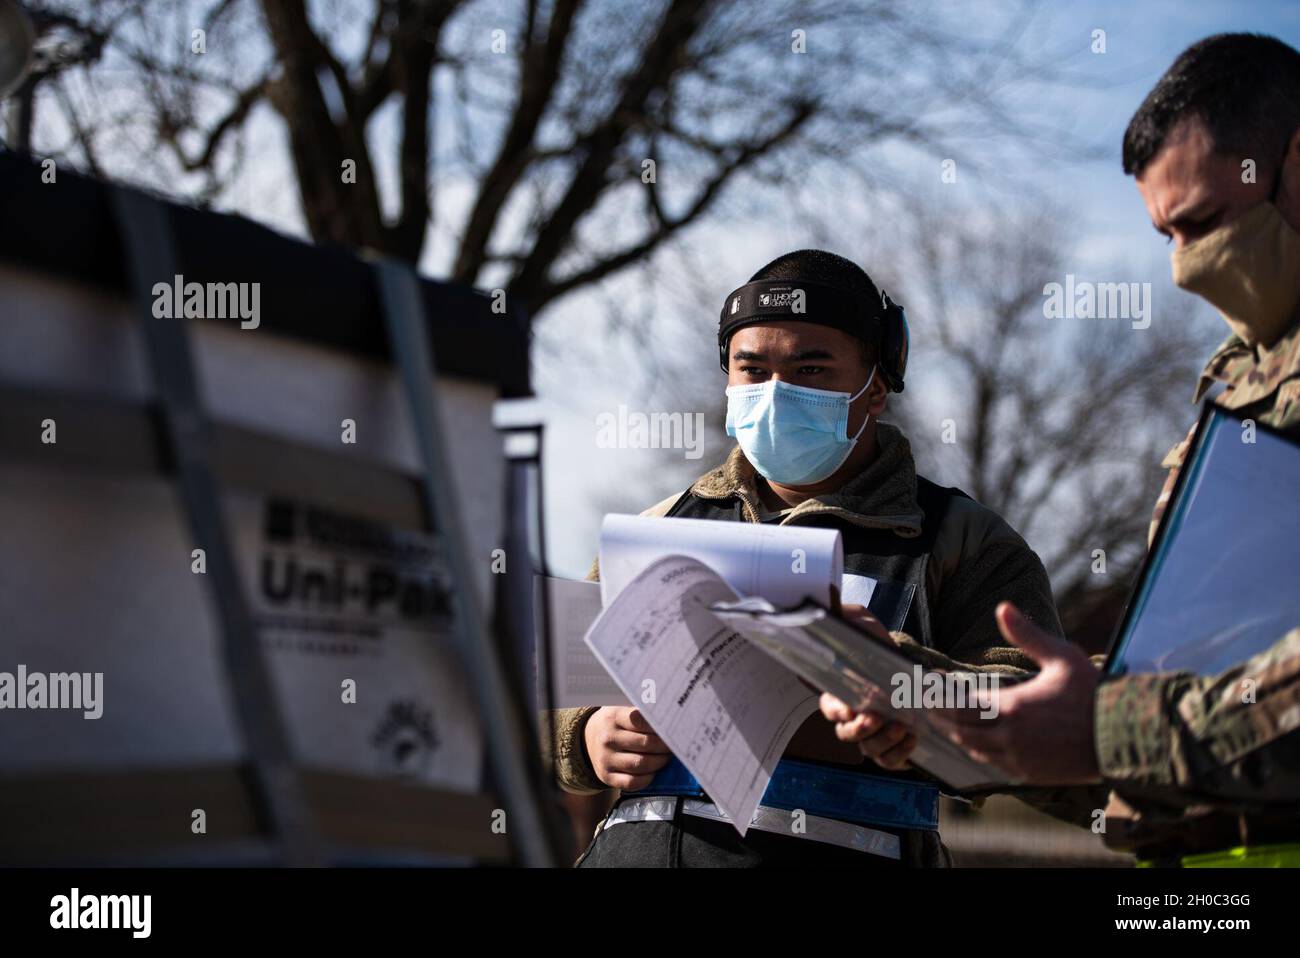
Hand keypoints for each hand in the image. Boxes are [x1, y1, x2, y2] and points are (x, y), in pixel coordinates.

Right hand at [583, 706, 671, 790]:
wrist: (588, 739)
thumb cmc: (616, 723)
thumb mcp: (623, 710)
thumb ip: (643, 713)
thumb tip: (670, 718)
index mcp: (613, 717)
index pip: (640, 720)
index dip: (659, 726)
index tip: (672, 728)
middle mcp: (608, 738)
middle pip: (645, 744)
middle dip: (665, 746)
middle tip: (675, 746)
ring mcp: (606, 758)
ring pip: (640, 764)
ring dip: (659, 762)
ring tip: (666, 757)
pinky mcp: (606, 776)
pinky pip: (632, 782)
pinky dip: (647, 779)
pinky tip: (653, 772)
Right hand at [816, 603, 915, 768]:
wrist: (910, 666)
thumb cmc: (878, 647)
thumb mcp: (863, 626)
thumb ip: (847, 619)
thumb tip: (836, 614)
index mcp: (841, 694)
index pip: (830, 708)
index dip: (837, 711)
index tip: (850, 708)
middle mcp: (853, 719)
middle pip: (846, 734)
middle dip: (860, 729)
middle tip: (876, 717)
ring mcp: (873, 735)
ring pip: (868, 749)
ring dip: (883, 740)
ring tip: (902, 725)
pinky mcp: (893, 747)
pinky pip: (889, 761)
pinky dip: (900, 754)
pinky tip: (912, 738)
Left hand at [928, 602, 1101, 784]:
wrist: (1123, 735)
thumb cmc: (1093, 693)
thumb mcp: (1061, 656)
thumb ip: (1027, 634)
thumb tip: (1003, 606)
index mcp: (1013, 707)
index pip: (962, 702)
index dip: (941, 693)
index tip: (929, 682)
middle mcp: (1010, 737)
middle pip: (960, 728)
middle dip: (940, 715)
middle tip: (925, 704)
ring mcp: (1019, 759)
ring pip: (973, 749)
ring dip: (956, 735)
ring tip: (943, 722)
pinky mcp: (1029, 775)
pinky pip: (992, 765)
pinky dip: (977, 752)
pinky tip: (973, 742)